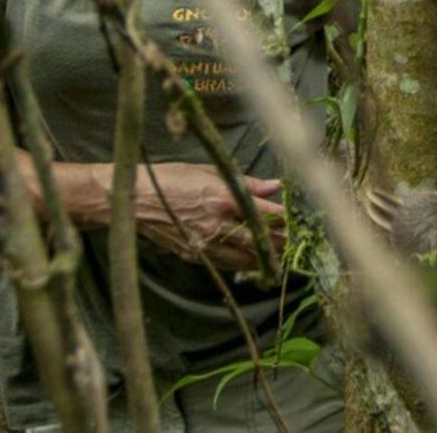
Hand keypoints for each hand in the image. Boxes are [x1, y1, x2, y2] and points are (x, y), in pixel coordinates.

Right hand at [133, 163, 285, 271]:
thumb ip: (247, 183)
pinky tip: (252, 261)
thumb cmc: (172, 178)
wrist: (134, 199)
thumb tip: (276, 187)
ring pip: (246, 259)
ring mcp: (205, 244)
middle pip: (261, 241)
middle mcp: (218, 224)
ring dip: (266, 259)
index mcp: (225, 199)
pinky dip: (242, 264)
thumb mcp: (211, 172)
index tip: (303, 224)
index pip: (268, 215)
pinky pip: (225, 264)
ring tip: (281, 258)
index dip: (288, 222)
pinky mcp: (194, 255)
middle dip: (282, 245)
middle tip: (298, 246)